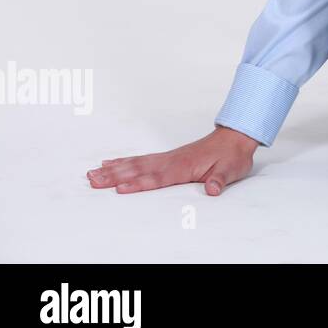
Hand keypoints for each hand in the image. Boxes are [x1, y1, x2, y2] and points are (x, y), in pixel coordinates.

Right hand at [86, 126, 259, 195]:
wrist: (236, 137)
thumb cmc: (232, 155)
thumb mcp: (231, 170)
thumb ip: (220, 180)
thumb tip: (212, 189)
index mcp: (184, 166)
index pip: (157, 177)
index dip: (139, 183)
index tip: (119, 188)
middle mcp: (172, 160)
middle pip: (139, 169)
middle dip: (115, 176)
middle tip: (92, 181)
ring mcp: (168, 158)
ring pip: (136, 164)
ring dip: (114, 169)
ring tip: (92, 174)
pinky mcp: (167, 157)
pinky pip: (142, 159)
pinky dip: (124, 161)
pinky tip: (110, 163)